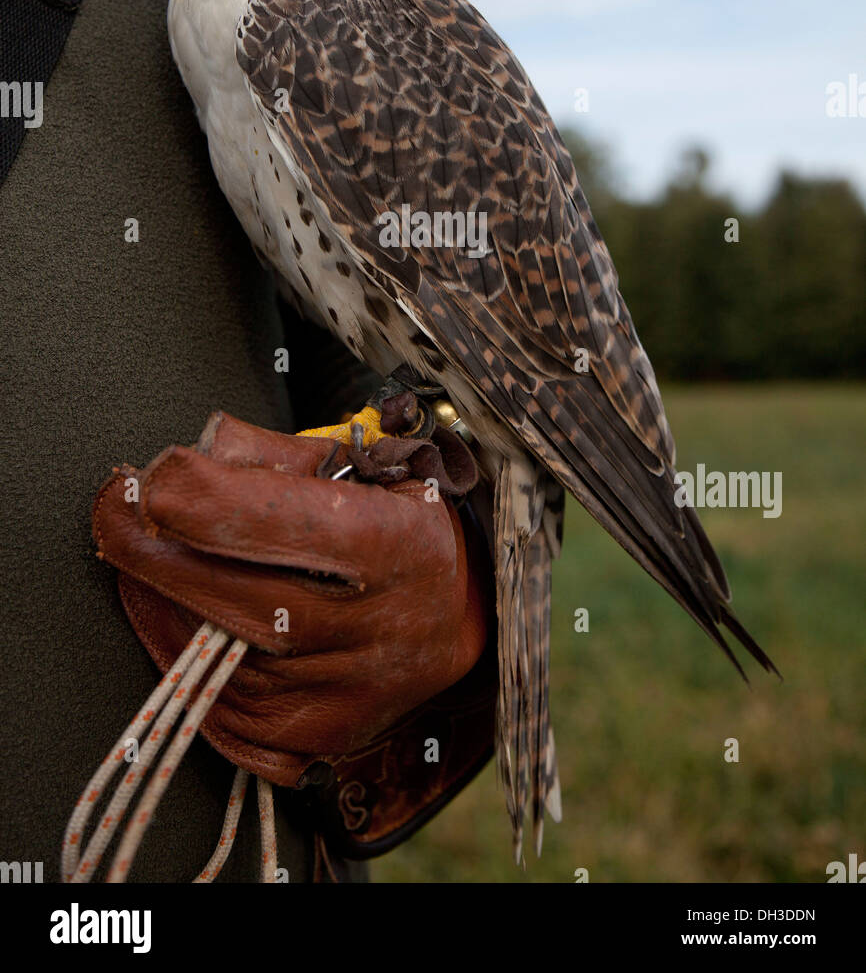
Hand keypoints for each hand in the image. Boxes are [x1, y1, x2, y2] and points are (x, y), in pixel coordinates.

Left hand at [92, 412, 490, 786]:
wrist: (461, 611)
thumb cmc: (400, 522)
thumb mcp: (361, 466)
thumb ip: (276, 455)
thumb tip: (195, 455)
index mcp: (400, 542)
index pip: (281, 521)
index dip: (200, 495)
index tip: (153, 474)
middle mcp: (383, 626)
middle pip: (240, 597)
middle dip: (155, 553)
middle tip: (115, 514)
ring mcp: (352, 692)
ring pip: (225, 661)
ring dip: (160, 608)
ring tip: (138, 563)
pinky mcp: (322, 737)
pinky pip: (227, 714)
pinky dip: (183, 665)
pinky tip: (170, 621)